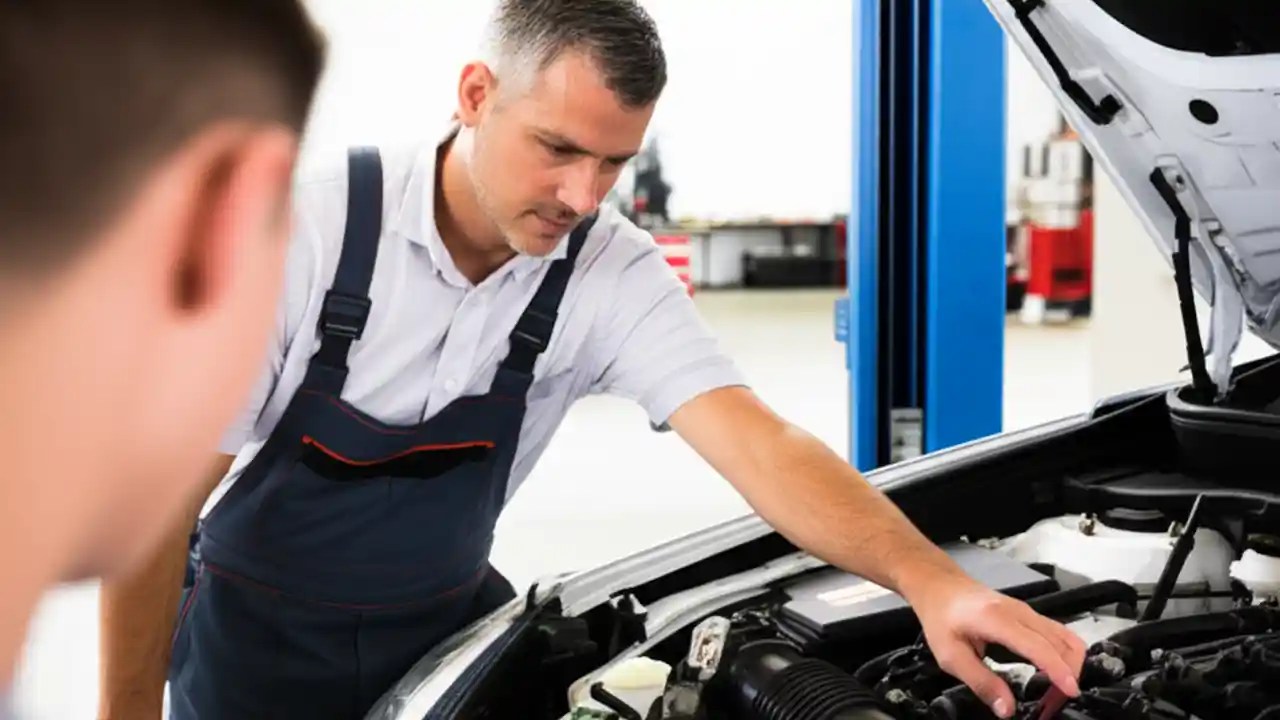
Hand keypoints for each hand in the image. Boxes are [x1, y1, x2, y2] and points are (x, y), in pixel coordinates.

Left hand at [904, 571, 1085, 717]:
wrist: (940, 587)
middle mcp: (1018, 612)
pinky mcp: (1029, 614)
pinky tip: (1056, 671)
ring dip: (1071, 663)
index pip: (1038, 646)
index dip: (1058, 670)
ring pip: (1066, 636)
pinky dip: (1065, 654)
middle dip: (1069, 673)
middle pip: (1061, 641)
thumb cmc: (942, 617)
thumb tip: (1006, 709)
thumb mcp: (951, 656)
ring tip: (1059, 689)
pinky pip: (1059, 633)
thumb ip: (981, 682)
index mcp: (997, 620)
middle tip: (1058, 700)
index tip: (1070, 691)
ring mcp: (1027, 611)